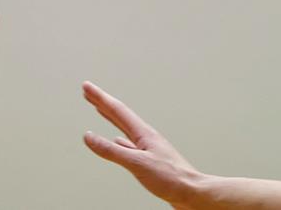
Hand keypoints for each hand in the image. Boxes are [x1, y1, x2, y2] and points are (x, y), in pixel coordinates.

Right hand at [83, 81, 214, 208]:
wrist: (192, 193)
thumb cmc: (172, 178)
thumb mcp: (137, 163)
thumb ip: (111, 150)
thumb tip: (89, 137)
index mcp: (144, 134)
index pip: (117, 110)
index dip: (100, 97)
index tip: (87, 87)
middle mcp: (146, 137)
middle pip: (120, 115)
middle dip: (103, 102)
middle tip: (89, 92)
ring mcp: (148, 148)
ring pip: (124, 128)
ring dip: (110, 118)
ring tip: (101, 109)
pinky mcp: (150, 161)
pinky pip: (129, 145)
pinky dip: (118, 140)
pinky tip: (117, 141)